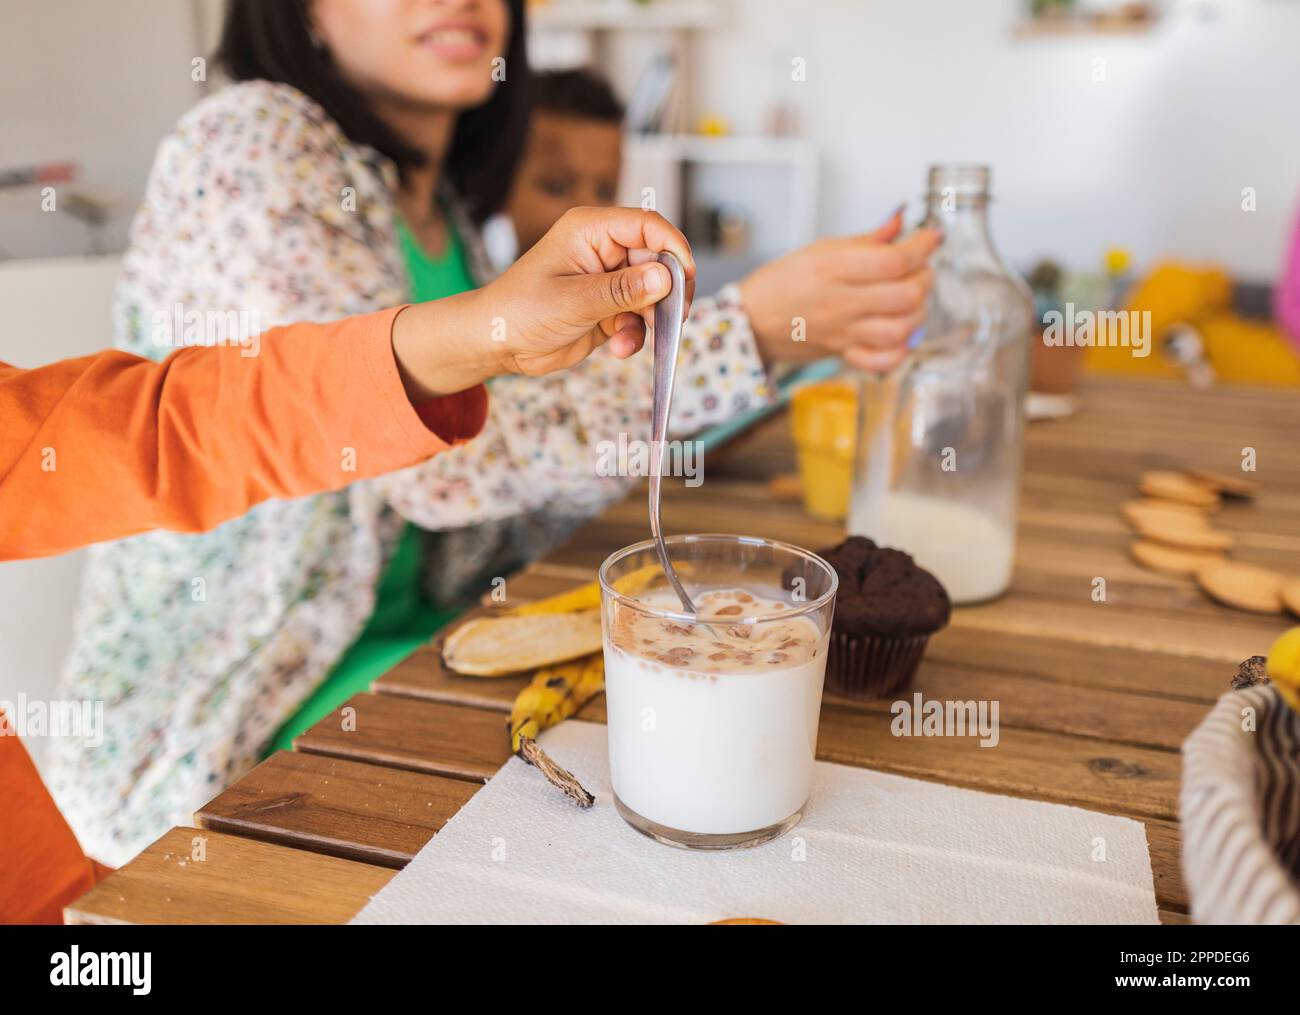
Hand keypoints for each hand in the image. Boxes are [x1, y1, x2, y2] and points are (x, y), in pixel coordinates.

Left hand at [392, 207, 694, 398]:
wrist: (496, 343)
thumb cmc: (519, 311)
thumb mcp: (573, 301)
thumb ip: (622, 290)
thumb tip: (666, 278)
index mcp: (592, 230)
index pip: (648, 226)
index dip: (673, 248)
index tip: (685, 279)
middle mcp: (605, 250)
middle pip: (658, 261)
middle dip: (666, 292)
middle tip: (671, 318)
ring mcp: (609, 280)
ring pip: (653, 294)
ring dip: (650, 320)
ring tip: (629, 340)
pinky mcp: (610, 308)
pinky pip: (639, 318)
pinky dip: (635, 335)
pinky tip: (618, 349)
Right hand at [737, 212, 940, 372]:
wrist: (751, 321)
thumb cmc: (781, 283)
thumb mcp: (820, 249)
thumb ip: (865, 240)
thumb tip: (899, 223)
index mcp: (832, 269)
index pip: (894, 260)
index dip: (922, 247)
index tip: (930, 237)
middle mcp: (841, 302)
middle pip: (905, 295)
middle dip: (925, 277)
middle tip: (921, 267)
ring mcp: (844, 332)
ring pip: (901, 329)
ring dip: (919, 311)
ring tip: (913, 298)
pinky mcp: (844, 353)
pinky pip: (881, 361)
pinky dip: (900, 351)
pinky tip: (901, 333)